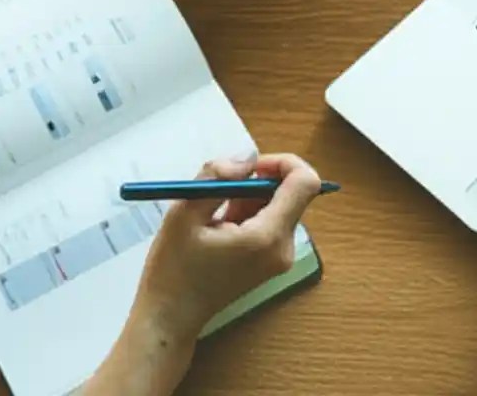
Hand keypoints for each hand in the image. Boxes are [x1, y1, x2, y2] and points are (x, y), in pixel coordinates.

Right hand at [85, 153, 320, 395]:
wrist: (171, 317)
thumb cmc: (173, 269)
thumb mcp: (184, 212)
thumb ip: (217, 177)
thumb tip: (248, 157)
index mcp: (267, 237)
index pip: (305, 182)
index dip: (282, 163)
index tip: (250, 166)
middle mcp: (284, 248)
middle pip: (291, 192)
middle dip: (258, 181)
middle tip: (221, 189)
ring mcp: (281, 257)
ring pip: (279, 205)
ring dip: (249, 198)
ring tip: (214, 214)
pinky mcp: (273, 261)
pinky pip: (271, 222)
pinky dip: (249, 213)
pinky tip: (219, 227)